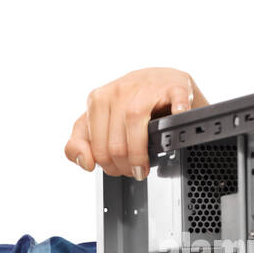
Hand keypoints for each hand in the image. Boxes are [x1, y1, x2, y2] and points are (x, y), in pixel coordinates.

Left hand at [65, 68, 208, 178]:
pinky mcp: (174, 86)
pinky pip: (175, 102)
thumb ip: (78, 142)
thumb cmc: (129, 103)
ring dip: (140, 156)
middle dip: (124, 166)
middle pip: (116, 144)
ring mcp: (146, 87)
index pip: (97, 146)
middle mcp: (119, 91)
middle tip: (132, 171)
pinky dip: (175, 116)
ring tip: (143, 167)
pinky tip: (172, 128)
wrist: (161, 81)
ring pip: (135, 129)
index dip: (107, 166)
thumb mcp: (95, 122)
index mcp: (97, 100)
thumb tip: (85, 162)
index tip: (117, 170)